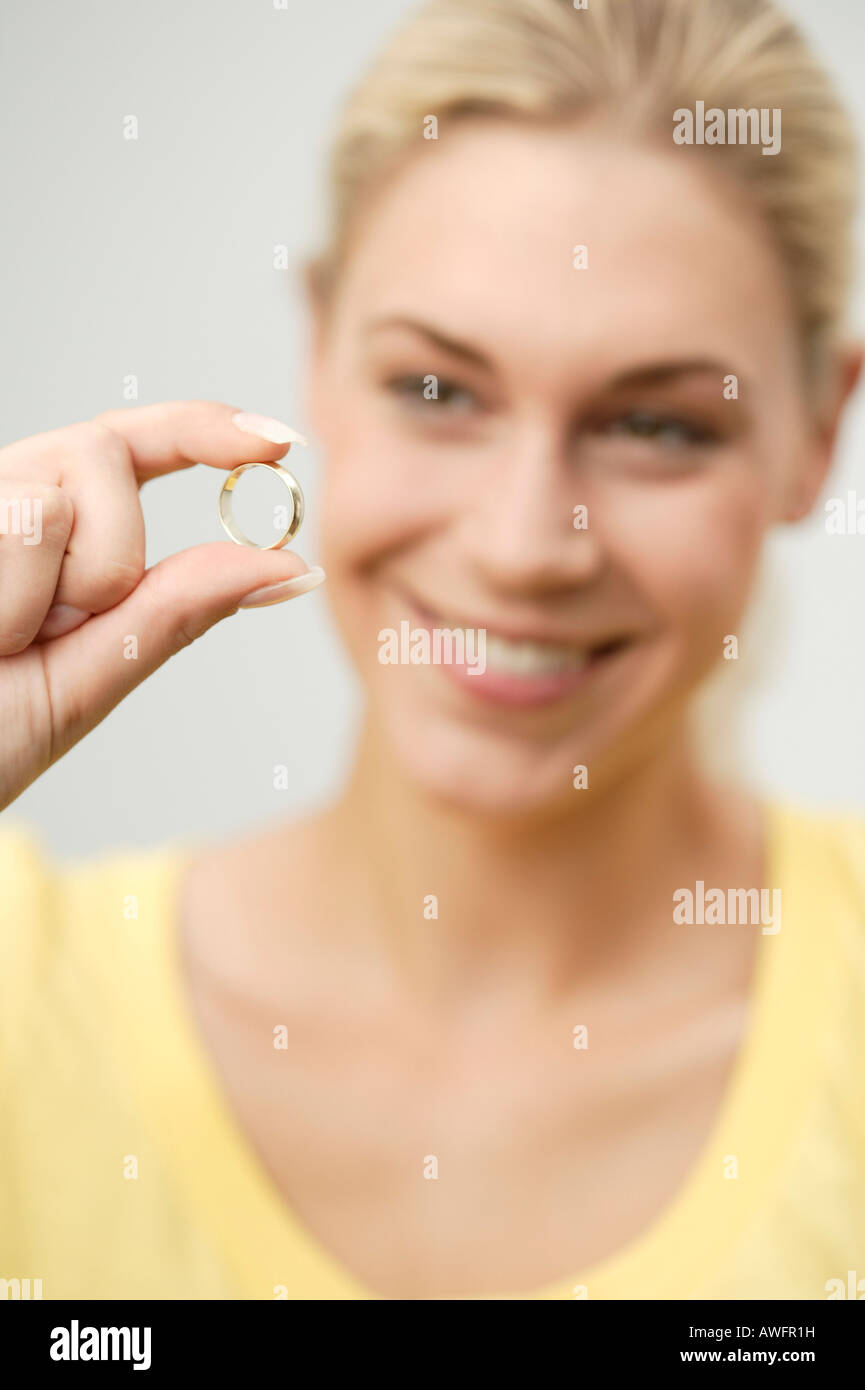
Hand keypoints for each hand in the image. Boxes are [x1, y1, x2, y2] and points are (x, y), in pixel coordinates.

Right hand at [0, 400, 322, 810]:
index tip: (280, 441)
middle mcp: (0, 495)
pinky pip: (22, 524)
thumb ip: (176, 610)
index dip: (207, 428)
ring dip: (44, 597)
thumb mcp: (91, 676)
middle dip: (109, 552)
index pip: (133, 442)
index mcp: (46, 523)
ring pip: (54, 499)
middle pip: (102, 451)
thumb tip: (291, 564)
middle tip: (51, 628)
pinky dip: (11, 605)